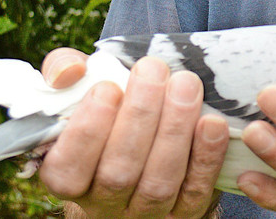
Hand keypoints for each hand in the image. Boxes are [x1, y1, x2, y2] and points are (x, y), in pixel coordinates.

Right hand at [35, 48, 229, 217]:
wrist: (151, 139)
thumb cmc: (109, 110)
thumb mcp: (80, 88)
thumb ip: (63, 72)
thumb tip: (71, 70)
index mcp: (68, 178)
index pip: (68, 168)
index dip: (87, 130)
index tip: (108, 87)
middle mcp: (103, 204)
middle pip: (118, 173)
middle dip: (139, 116)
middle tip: (153, 70)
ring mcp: (145, 213)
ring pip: (158, 184)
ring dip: (174, 130)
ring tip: (185, 84)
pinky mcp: (185, 213)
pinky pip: (195, 192)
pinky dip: (205, 157)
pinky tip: (212, 122)